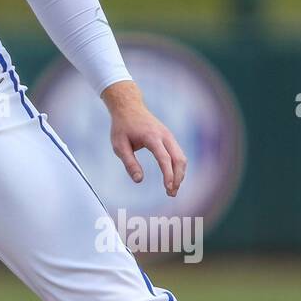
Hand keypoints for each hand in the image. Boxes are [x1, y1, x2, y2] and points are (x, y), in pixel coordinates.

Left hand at [102, 81, 186, 196]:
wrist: (129, 107)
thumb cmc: (122, 127)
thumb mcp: (119, 145)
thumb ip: (129, 163)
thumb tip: (139, 180)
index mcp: (151, 136)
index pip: (164, 158)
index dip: (168, 175)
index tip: (168, 188)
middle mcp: (164, 135)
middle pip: (179, 159)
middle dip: (178, 178)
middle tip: (171, 194)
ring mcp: (169, 136)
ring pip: (181, 157)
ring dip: (180, 174)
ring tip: (172, 190)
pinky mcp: (169, 138)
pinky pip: (178, 154)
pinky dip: (178, 167)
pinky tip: (173, 178)